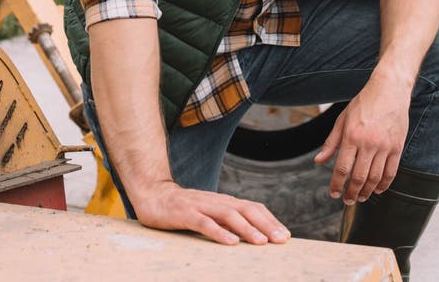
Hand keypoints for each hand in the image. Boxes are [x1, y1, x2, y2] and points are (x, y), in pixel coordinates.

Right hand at [133, 179, 290, 245]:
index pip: (253, 207)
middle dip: (266, 225)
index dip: (270, 220)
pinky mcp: (185, 214)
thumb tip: (250, 235)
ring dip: (247, 229)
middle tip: (282, 240)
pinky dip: (219, 232)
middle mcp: (216, 201)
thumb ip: (226, 220)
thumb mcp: (209, 213)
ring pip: (229, 216)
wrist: (153, 194)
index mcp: (224, 201)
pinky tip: (231, 243)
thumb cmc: (184, 208)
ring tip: (261, 242)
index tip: (285, 236)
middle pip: (246, 210)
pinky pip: (204, 223)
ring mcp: (201, 206)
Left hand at [314, 73, 410, 204]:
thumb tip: (319, 161)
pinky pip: (391, 172)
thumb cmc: (363, 103)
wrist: (389, 90)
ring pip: (375, 178)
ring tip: (360, 197)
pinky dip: (384, 184)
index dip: (337, 184)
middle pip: (359, 177)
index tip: (334, 193)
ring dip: (367, 191)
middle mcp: (368, 143)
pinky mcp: (397, 147)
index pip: (342, 168)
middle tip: (347, 201)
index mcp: (351, 136)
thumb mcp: (342, 119)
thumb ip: (331, 142)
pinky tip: (378, 189)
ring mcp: (384, 146)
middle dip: (351, 193)